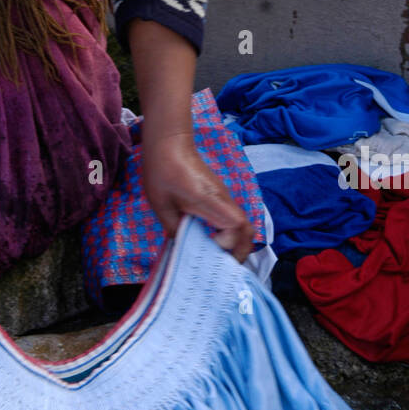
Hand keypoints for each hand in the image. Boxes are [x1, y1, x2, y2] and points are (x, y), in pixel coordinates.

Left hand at [141, 134, 253, 261]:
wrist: (170, 142)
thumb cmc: (163, 170)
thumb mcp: (161, 204)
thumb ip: (174, 229)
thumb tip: (182, 248)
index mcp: (210, 200)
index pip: (237, 225)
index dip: (230, 242)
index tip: (212, 247)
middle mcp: (223, 199)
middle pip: (247, 228)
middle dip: (241, 250)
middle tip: (223, 266)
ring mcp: (224, 197)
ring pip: (242, 223)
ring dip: (236, 242)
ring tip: (218, 257)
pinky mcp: (220, 195)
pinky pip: (233, 217)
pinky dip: (230, 232)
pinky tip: (212, 240)